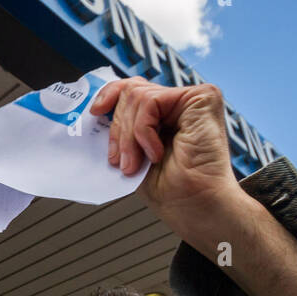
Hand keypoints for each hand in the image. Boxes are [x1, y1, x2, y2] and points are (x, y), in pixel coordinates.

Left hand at [90, 79, 241, 220]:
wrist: (196, 207)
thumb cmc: (172, 192)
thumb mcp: (134, 156)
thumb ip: (123, 130)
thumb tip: (96, 114)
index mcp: (167, 115)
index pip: (134, 88)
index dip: (110, 95)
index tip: (95, 113)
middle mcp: (181, 103)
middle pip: (131, 91)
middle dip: (118, 130)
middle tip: (120, 162)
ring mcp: (193, 98)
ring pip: (138, 96)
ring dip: (129, 136)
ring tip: (135, 164)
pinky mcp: (202, 97)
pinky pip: (151, 102)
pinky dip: (143, 131)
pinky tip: (155, 153)